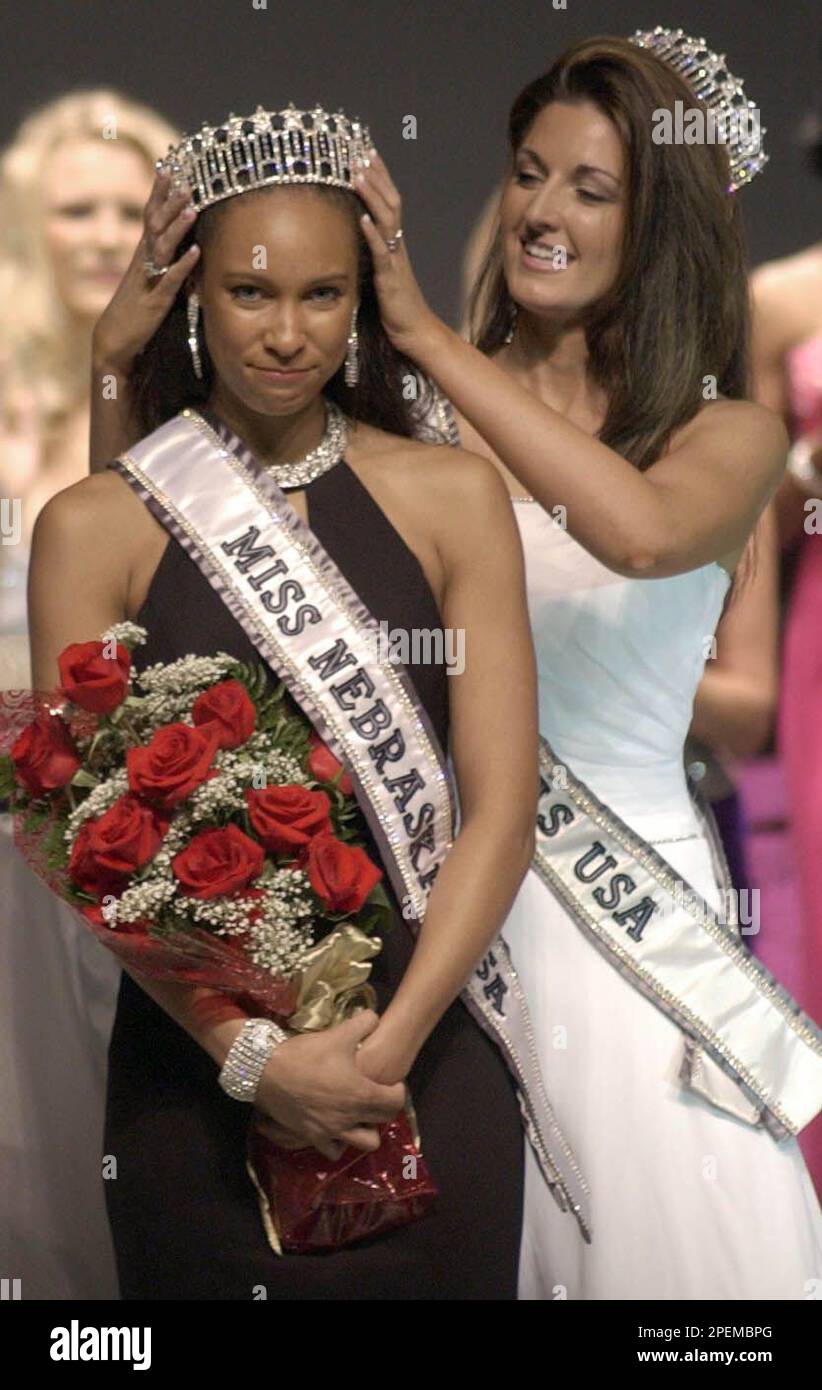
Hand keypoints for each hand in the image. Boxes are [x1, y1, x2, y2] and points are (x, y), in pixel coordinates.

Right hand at [92, 170, 199, 373]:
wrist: (113, 342)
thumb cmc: (134, 313)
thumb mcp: (149, 283)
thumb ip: (164, 265)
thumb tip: (184, 250)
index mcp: (142, 256)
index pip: (150, 218)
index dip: (158, 194)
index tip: (169, 168)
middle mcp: (143, 263)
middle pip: (155, 225)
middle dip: (169, 202)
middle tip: (184, 179)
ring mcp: (148, 280)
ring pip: (163, 247)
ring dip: (177, 227)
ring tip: (192, 207)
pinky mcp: (155, 301)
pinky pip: (171, 279)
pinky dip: (183, 265)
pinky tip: (196, 252)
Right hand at [253, 1010, 405, 1162]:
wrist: (266, 1071)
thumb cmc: (306, 1054)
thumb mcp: (339, 1033)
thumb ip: (364, 1023)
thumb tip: (375, 1018)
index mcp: (361, 1094)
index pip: (396, 1102)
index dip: (398, 1091)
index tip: (392, 1082)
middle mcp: (350, 1118)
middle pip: (383, 1123)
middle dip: (384, 1109)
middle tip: (376, 1095)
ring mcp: (330, 1132)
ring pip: (364, 1144)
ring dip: (365, 1131)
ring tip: (358, 1115)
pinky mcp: (312, 1138)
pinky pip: (334, 1151)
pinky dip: (338, 1142)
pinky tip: (334, 1126)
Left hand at [353, 148, 439, 359]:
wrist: (414, 332)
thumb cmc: (395, 307)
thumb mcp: (378, 274)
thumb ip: (366, 255)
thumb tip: (348, 240)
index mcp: (393, 243)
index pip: (388, 201)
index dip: (378, 176)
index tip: (364, 152)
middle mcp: (397, 246)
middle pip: (390, 201)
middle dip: (375, 175)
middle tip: (359, 150)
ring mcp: (395, 260)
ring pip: (387, 219)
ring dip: (372, 195)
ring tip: (357, 173)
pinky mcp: (390, 278)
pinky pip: (382, 252)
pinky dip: (372, 234)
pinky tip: (362, 218)